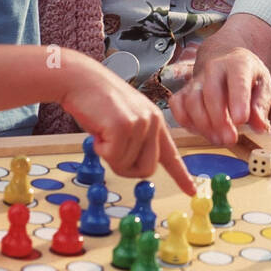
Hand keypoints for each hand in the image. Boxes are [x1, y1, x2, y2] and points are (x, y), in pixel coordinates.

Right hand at [60, 59, 193, 193]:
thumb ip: (137, 140)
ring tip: (102, 132)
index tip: (191, 191)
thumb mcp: (126, 120)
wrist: (80, 79)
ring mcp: (140, 123)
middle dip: (125, 167)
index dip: (181, 175)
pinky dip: (100, 150)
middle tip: (109, 149)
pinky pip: (112, 157)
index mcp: (155, 121)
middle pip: (147, 170)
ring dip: (109, 155)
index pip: (172, 154)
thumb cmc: (97, 102)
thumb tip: (138, 168)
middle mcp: (153, 122)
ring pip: (126, 166)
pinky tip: (97, 130)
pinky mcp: (124, 126)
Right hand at [169, 48, 270, 145]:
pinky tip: (200, 130)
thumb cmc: (247, 76)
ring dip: (203, 125)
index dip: (238, 101)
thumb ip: (261, 106)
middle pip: (210, 93)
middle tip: (230, 138)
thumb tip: (261, 127)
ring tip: (218, 139)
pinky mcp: (184, 91)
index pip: (237, 81)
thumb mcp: (263, 86)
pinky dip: (185, 121)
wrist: (226, 59)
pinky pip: (177, 105)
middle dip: (219, 119)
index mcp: (238, 65)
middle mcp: (214, 69)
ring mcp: (196, 80)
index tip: (241, 120)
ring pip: (192, 101)